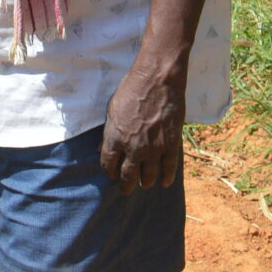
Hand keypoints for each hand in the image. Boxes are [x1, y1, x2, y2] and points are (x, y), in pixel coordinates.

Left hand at [98, 66, 184, 192]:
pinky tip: (164, 182)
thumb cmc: (131, 90)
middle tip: (126, 190)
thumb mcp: (111, 109)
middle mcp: (133, 148)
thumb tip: (100, 148)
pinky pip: (169, 168)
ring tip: (144, 184)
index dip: (109, 172)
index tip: (111, 175)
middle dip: (126, 185)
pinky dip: (167, 177)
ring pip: (149, 175)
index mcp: (115, 138)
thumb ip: (107, 132)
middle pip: (128, 175)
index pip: (108, 164)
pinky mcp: (171, 145)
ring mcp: (153, 148)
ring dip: (145, 182)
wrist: (157, 81)